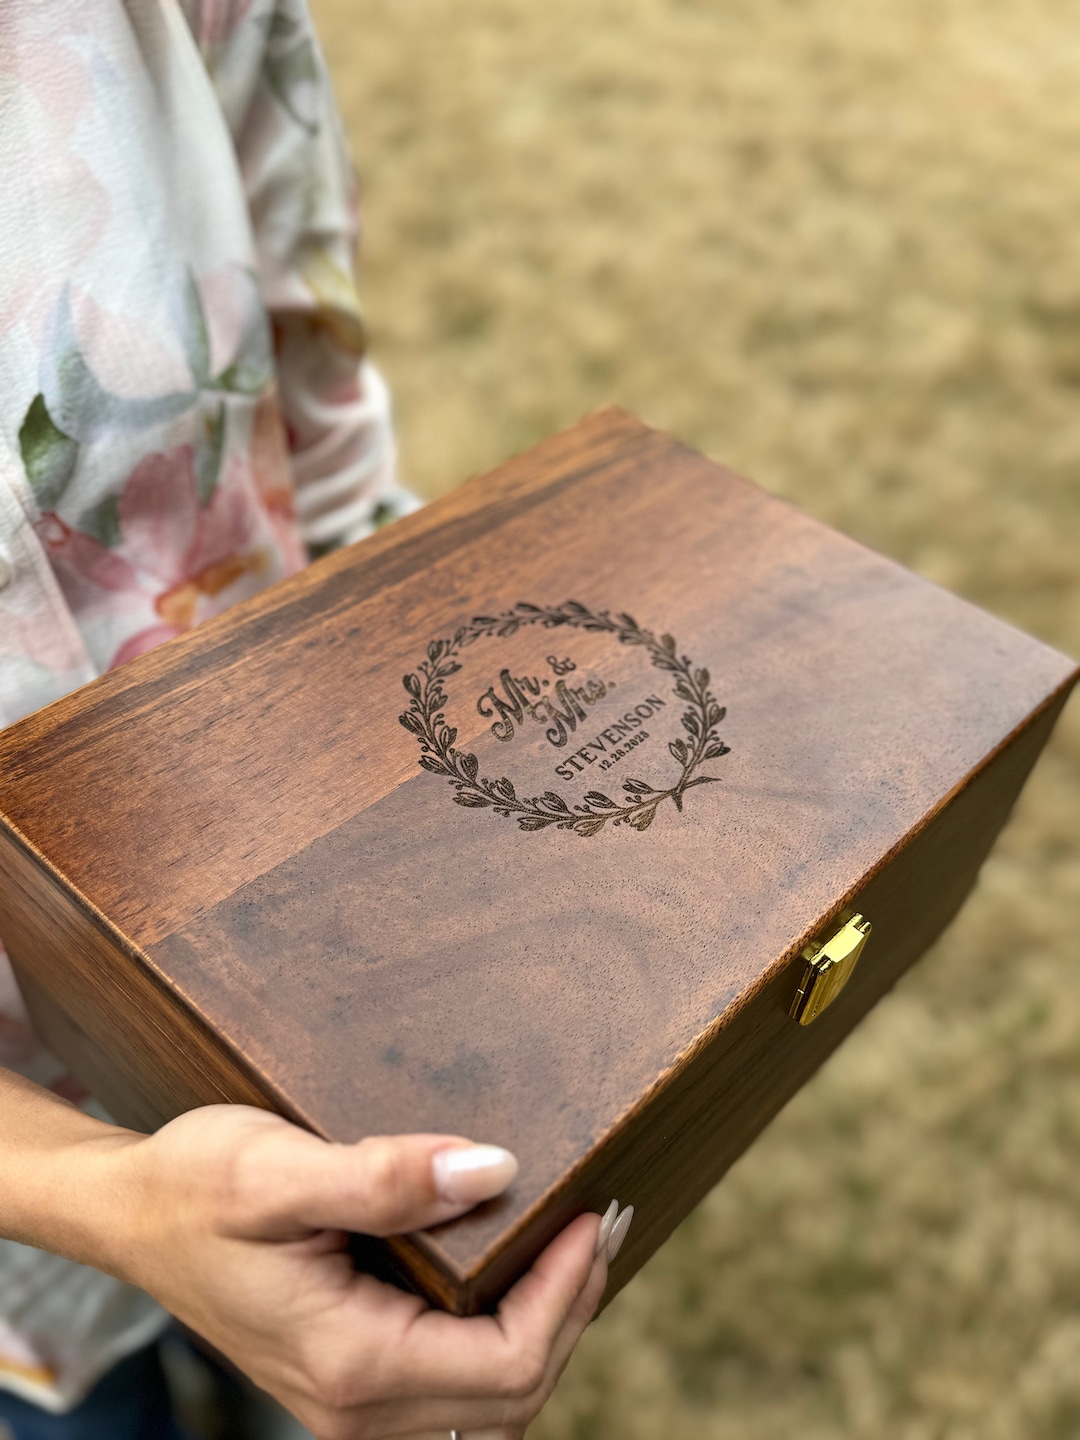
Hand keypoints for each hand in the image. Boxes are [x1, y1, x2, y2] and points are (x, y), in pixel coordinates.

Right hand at [97, 1106, 607, 1438]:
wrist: (131, 1214)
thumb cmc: (193, 1185)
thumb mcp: (278, 1169)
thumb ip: (387, 1177)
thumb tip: (497, 1171)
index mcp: (350, 1362)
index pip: (508, 1364)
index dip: (567, 1290)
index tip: (593, 1213)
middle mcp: (356, 1406)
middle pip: (514, 1396)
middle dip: (572, 1308)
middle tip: (606, 1221)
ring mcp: (353, 1402)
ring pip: (491, 1403)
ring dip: (547, 1327)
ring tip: (578, 1246)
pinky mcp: (351, 1380)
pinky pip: (457, 1387)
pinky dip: (505, 1337)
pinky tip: (518, 1273)